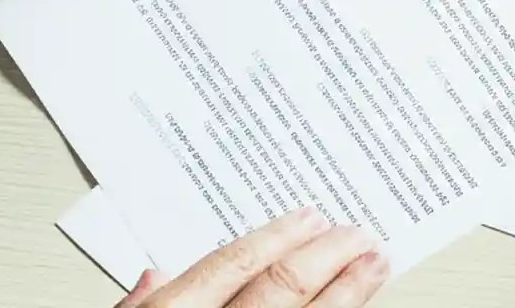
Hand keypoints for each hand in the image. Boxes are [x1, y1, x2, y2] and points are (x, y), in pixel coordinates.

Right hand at [113, 208, 387, 307]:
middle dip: (325, 257)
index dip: (277, 238)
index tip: (312, 216)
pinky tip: (354, 306)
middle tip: (359, 232)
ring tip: (375, 265)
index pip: (231, 268)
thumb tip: (153, 274)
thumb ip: (139, 307)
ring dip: (346, 293)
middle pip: (278, 291)